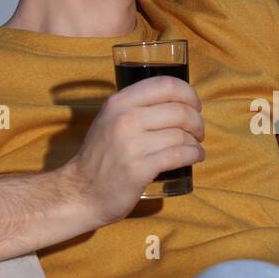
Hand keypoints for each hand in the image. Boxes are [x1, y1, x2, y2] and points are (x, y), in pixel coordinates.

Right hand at [58, 75, 204, 228]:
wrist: (80, 192)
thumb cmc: (100, 157)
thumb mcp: (109, 121)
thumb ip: (134, 108)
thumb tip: (175, 101)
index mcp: (119, 103)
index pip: (165, 85)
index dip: (188, 93)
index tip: (195, 105)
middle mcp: (125, 119)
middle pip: (179, 110)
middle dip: (197, 121)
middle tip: (198, 131)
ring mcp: (132, 145)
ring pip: (182, 134)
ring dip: (196, 141)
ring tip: (196, 147)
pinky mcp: (140, 169)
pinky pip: (179, 155)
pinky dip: (194, 154)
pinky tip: (196, 157)